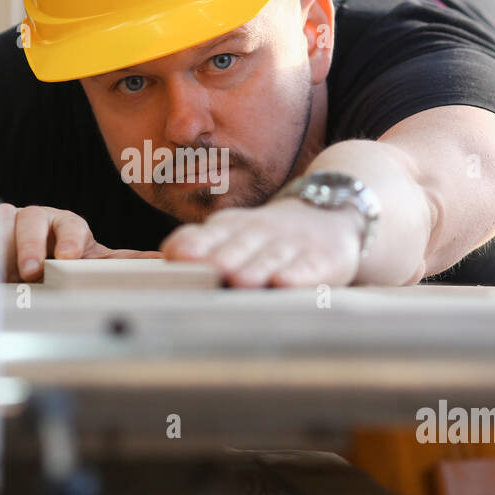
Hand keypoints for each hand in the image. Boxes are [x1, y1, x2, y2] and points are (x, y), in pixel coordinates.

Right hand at [0, 203, 159, 281]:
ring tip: (8, 272)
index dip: (71, 240)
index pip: (73, 229)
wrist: (22, 270)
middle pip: (35, 220)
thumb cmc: (62, 267)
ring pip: (6, 223)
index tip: (69, 256)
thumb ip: (123, 265)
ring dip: (6, 247)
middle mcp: (41, 221)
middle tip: (32, 270)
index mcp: (70, 229)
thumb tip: (165, 262)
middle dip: (34, 244)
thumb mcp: (92, 268)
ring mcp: (12, 223)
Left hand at [160, 198, 362, 287]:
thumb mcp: (231, 231)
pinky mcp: (321, 259)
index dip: (194, 245)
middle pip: (237, 247)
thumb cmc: (266, 236)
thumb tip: (165, 253)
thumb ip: (197, 243)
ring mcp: (291, 245)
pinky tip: (284, 282)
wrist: (329, 212)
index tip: (178, 257)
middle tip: (207, 271)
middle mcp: (259, 233)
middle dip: (222, 259)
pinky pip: (307, 268)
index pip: (210, 234)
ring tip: (241, 281)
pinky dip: (296, 276)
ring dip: (255, 268)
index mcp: (231, 226)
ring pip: (270, 258)